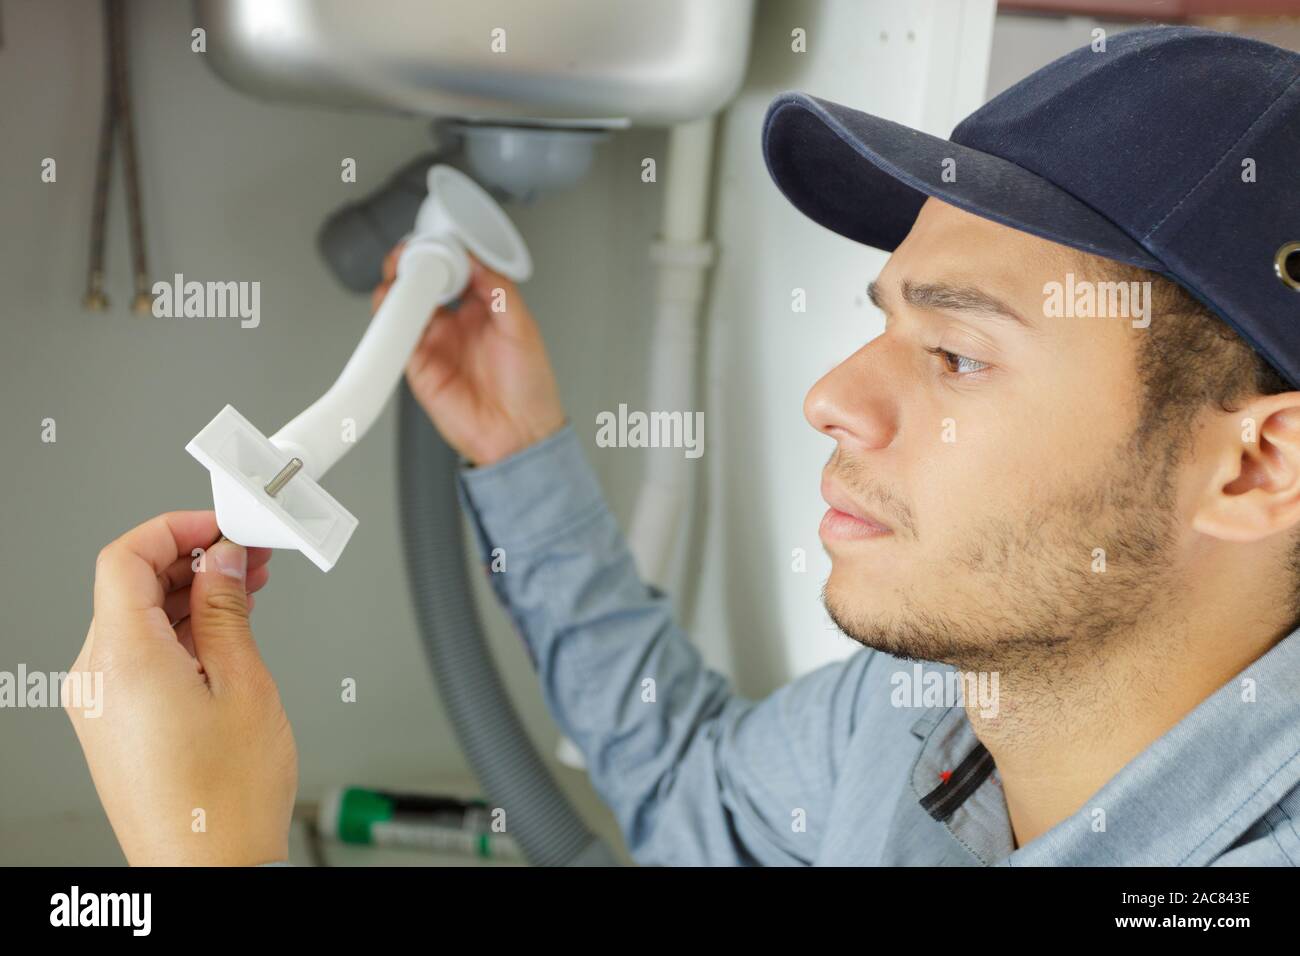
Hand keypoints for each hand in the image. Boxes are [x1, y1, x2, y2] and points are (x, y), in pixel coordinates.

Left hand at [66, 511, 295, 865]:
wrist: (211, 869)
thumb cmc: (225, 799)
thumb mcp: (245, 684)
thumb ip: (227, 610)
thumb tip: (222, 561)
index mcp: (122, 660)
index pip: (124, 558)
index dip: (174, 528)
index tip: (219, 525)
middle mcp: (97, 679)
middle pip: (130, 586)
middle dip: (193, 559)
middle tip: (250, 554)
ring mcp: (100, 704)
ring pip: (137, 620)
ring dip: (191, 596)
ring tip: (248, 590)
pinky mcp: (112, 724)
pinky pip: (138, 655)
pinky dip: (180, 632)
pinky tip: (225, 631)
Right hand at [376, 244, 566, 465]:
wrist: (519, 435)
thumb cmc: (531, 390)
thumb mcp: (523, 328)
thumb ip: (499, 291)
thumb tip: (476, 260)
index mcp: (484, 308)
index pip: (456, 269)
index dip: (444, 251)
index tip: (439, 240)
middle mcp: (456, 323)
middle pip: (424, 282)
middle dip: (413, 262)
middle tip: (412, 255)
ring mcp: (435, 343)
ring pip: (404, 305)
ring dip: (397, 286)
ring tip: (401, 277)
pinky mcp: (418, 366)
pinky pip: (396, 338)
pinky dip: (390, 320)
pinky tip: (395, 308)